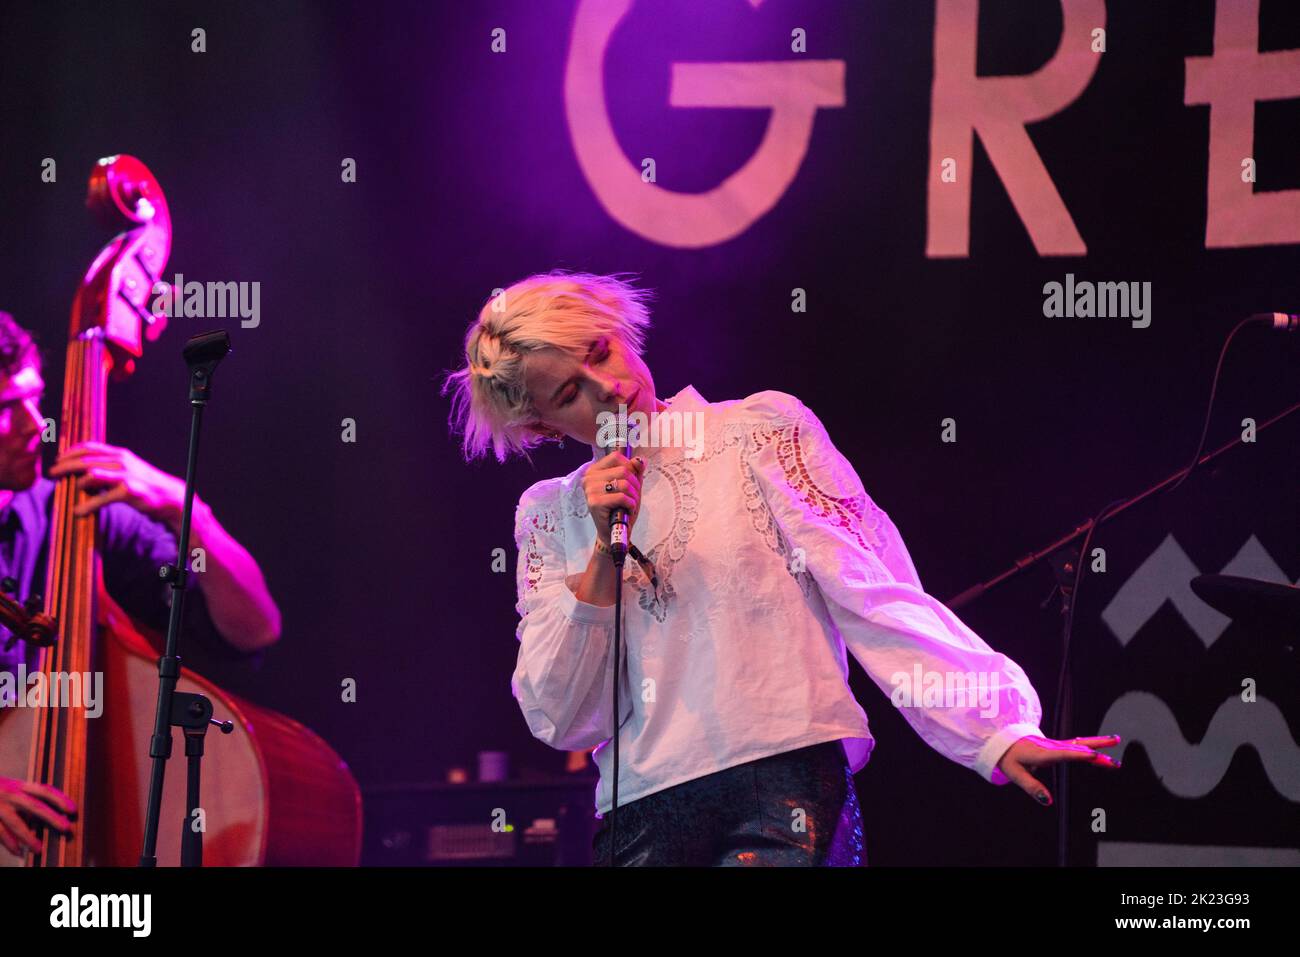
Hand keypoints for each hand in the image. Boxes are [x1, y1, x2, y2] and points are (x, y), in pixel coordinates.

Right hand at [0, 777, 75, 855]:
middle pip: (35, 806)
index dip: (60, 799)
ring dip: (29, 838)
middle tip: (66, 828)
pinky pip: (1, 833)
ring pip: (16, 824)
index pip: (45, 791)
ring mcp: (0, 807)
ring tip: (39, 849)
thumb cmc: (0, 791)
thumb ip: (30, 798)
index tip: (73, 810)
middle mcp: (11, 795)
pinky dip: (10, 844)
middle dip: (52, 818)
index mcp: (21, 786)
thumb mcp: (14, 789)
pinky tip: (19, 852)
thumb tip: (54, 812)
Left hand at [48, 441, 185, 524]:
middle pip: (86, 459)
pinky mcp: (128, 492)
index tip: (58, 459)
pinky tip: (78, 512)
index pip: (90, 447)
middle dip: (65, 465)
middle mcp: (122, 461)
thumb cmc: (146, 485)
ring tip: (65, 490)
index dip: (70, 452)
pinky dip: (87, 506)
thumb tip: (85, 471)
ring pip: (91, 475)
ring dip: (74, 483)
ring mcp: (125, 476)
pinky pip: (101, 498)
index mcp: (120, 454)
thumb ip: (110, 466)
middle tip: (52, 473)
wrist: (170, 497)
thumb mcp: (129, 469)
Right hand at [584, 451, 644, 545]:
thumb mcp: (630, 486)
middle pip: (623, 470)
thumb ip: (634, 471)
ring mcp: (590, 490)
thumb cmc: (620, 508)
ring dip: (633, 496)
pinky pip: (622, 497)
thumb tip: (640, 460)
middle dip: (634, 485)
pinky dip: (630, 504)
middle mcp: (589, 478)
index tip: (631, 481)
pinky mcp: (595, 502)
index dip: (630, 467)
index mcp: (594, 470)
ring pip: (624, 483)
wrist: (613, 532)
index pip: (616, 457)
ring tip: (629, 504)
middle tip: (632, 497)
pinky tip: (626, 510)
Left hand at [996, 734, 1120, 805]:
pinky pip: (1077, 744)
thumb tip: (1048, 801)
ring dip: (1098, 743)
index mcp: (1042, 753)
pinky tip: (1102, 746)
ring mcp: (1056, 744)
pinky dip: (1090, 744)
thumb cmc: (1009, 757)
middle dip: (1097, 750)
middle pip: (1077, 746)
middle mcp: (1052, 746)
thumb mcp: (1014, 773)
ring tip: (1116, 740)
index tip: (1094, 755)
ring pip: (1080, 742)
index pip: (1063, 753)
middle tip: (1113, 756)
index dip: (1078, 755)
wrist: (1004, 741)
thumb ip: (1031, 786)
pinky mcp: (1058, 746)